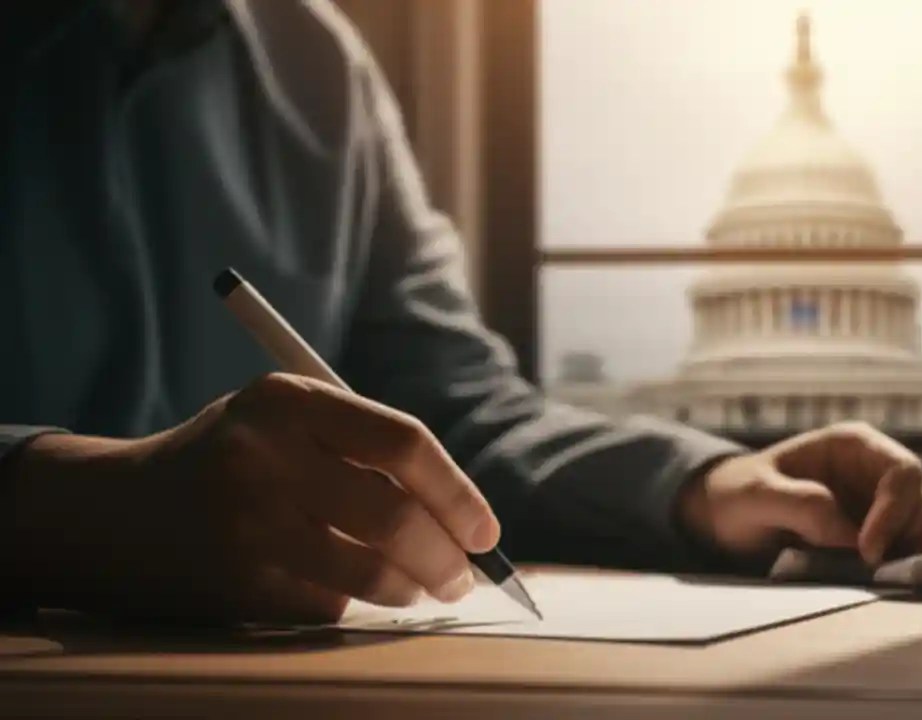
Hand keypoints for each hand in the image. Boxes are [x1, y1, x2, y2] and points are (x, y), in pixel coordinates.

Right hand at [0, 373, 498, 622]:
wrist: (114, 512)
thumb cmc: (228, 461)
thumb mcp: (284, 423)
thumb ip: (364, 451)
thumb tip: (463, 518)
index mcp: (288, 400)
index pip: (405, 444)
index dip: (459, 493)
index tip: (485, 530)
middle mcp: (264, 455)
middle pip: (396, 516)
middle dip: (447, 557)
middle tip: (463, 576)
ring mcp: (245, 523)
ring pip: (371, 573)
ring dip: (411, 590)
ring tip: (419, 588)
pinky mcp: (233, 583)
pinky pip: (328, 604)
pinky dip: (351, 604)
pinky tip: (340, 590)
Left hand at [678, 422, 921, 574]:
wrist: (728, 516)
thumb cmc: (739, 495)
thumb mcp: (755, 494)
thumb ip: (800, 506)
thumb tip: (850, 536)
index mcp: (854, 446)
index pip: (902, 471)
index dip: (895, 512)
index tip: (868, 552)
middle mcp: (880, 471)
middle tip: (904, 575)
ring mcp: (891, 503)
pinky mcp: (894, 534)